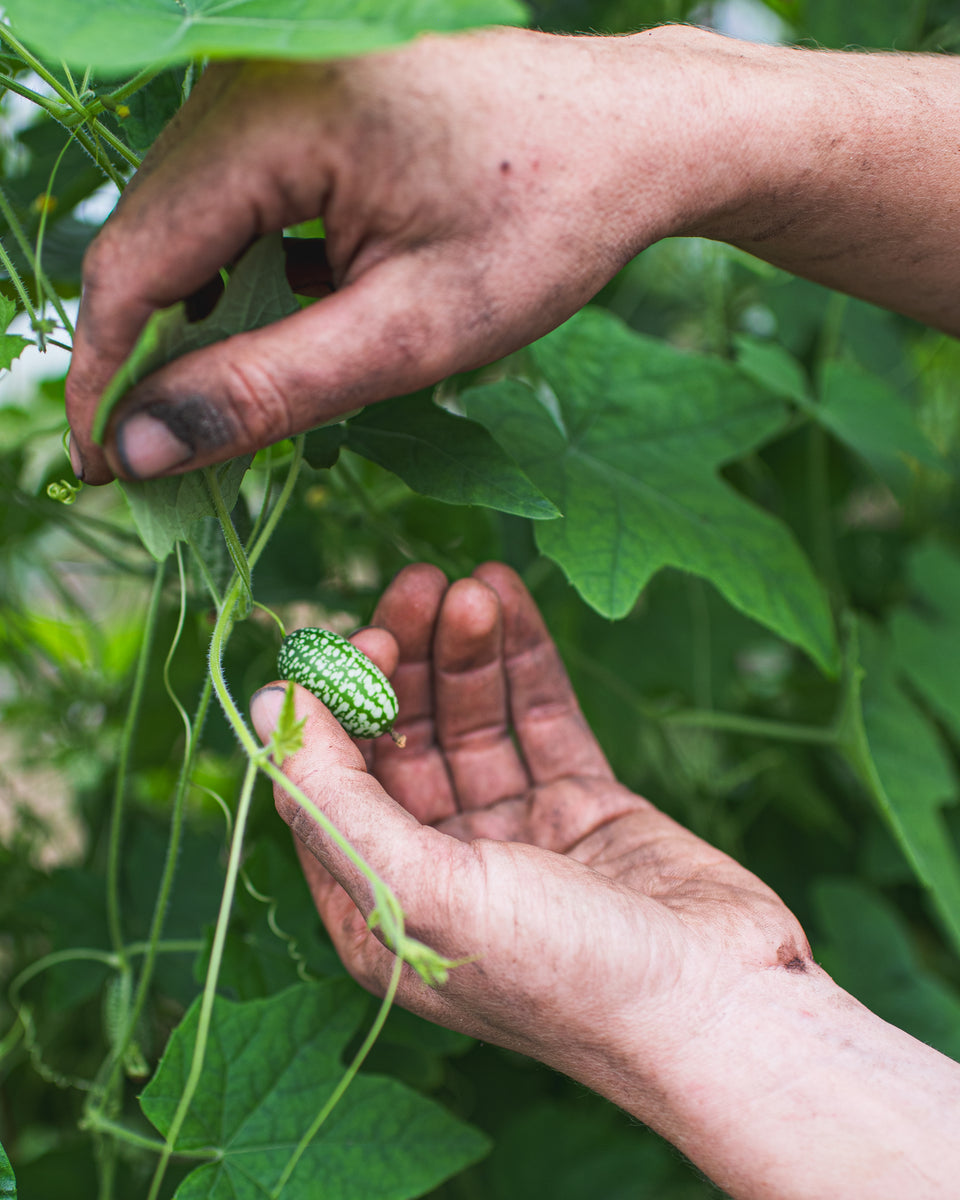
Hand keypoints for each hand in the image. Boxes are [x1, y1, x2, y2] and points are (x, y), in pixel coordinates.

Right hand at [65, 25, 746, 484]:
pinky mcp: (302, 104)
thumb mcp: (412, 330)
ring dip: (196, 325)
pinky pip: (236, 205)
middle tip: (161, 463)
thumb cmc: (547, 224)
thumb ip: (269, 387)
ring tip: (223, 411)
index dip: (105, 379)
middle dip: (148, 360)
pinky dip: (245, 280)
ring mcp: (274, 84)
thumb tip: (142, 447)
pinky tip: (284, 331)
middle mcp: (249, 81)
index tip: (102, 470)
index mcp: (269, 118)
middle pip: (149, 243)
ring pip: (189, 228)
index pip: (131, 264)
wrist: (638, 136)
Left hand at [251, 563, 959, 1199]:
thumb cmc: (564, 975)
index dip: (339, 705)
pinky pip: (540, 717)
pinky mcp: (582, 804)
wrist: (721, 1009)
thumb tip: (270, 703)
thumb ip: (334, 799)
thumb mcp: (423, 891)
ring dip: (465, 648)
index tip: (364, 640)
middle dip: (407, 659)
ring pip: (472, 720)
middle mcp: (440, 870)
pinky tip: (507, 595)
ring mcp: (514, 834)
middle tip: (418, 584)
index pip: (332, 783)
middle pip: (403, 740)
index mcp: (380, 910)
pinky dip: (523, 659)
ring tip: (472, 584)